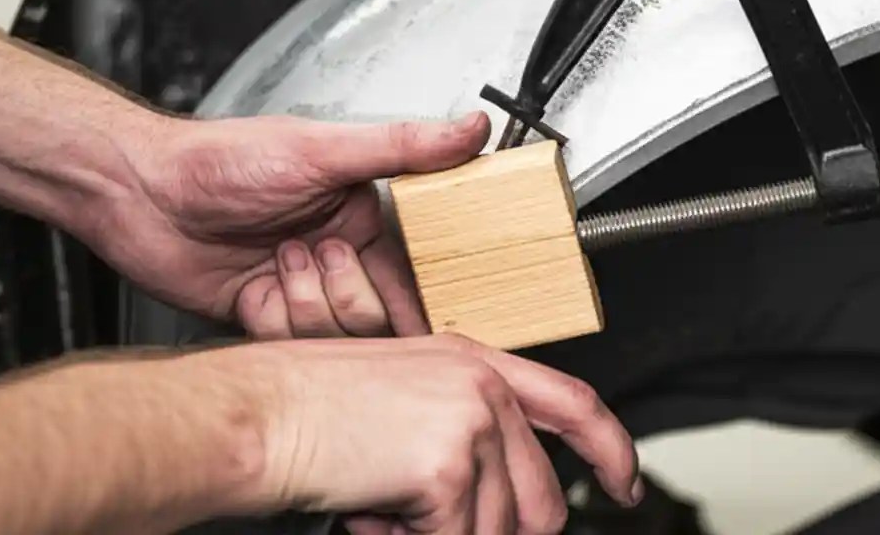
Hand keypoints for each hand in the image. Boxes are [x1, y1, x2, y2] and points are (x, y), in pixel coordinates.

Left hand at [93, 111, 489, 337]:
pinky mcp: (266, 319)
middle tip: (322, 255)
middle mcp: (337, 256)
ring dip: (309, 301)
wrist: (137, 192)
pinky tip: (259, 287)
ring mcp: (302, 290)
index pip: (416, 271)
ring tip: (280, 260)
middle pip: (382, 313)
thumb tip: (472, 128)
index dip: (425, 295)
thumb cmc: (223, 160)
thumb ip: (404, 146)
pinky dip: (280, 323)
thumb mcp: (322, 149)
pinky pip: (297, 348)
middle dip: (354, 294)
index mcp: (362, 217)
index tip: (435, 312)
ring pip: (340, 335)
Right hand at [204, 334, 642, 532]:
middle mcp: (483, 385)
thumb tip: (499, 498)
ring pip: (497, 532)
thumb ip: (461, 430)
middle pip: (541, 497)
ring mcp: (472, 421)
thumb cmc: (304, 406)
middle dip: (497, 533)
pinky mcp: (449, 465)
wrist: (252, 414)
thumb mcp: (402, 401)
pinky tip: (369, 516)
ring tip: (377, 510)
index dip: (611, 449)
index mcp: (474, 362)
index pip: (575, 403)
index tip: (626, 484)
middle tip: (427, 526)